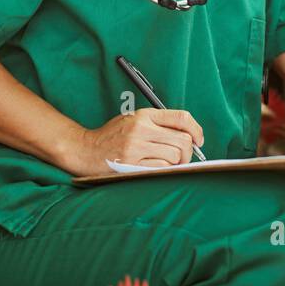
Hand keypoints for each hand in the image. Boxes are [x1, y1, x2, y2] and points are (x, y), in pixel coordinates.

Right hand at [68, 108, 204, 175]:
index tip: (199, 140)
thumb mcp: (134, 120)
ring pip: (174, 156)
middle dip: (188, 152)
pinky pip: (161, 168)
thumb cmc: (114, 136)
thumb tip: (190, 137)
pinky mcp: (131, 164)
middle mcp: (141, 128)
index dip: (196, 130)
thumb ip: (159, 124)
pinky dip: (164, 170)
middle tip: (182, 158)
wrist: (86, 150)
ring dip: (175, 163)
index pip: (181, 118)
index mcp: (145, 115)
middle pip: (183, 140)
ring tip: (167, 164)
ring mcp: (136, 147)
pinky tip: (156, 168)